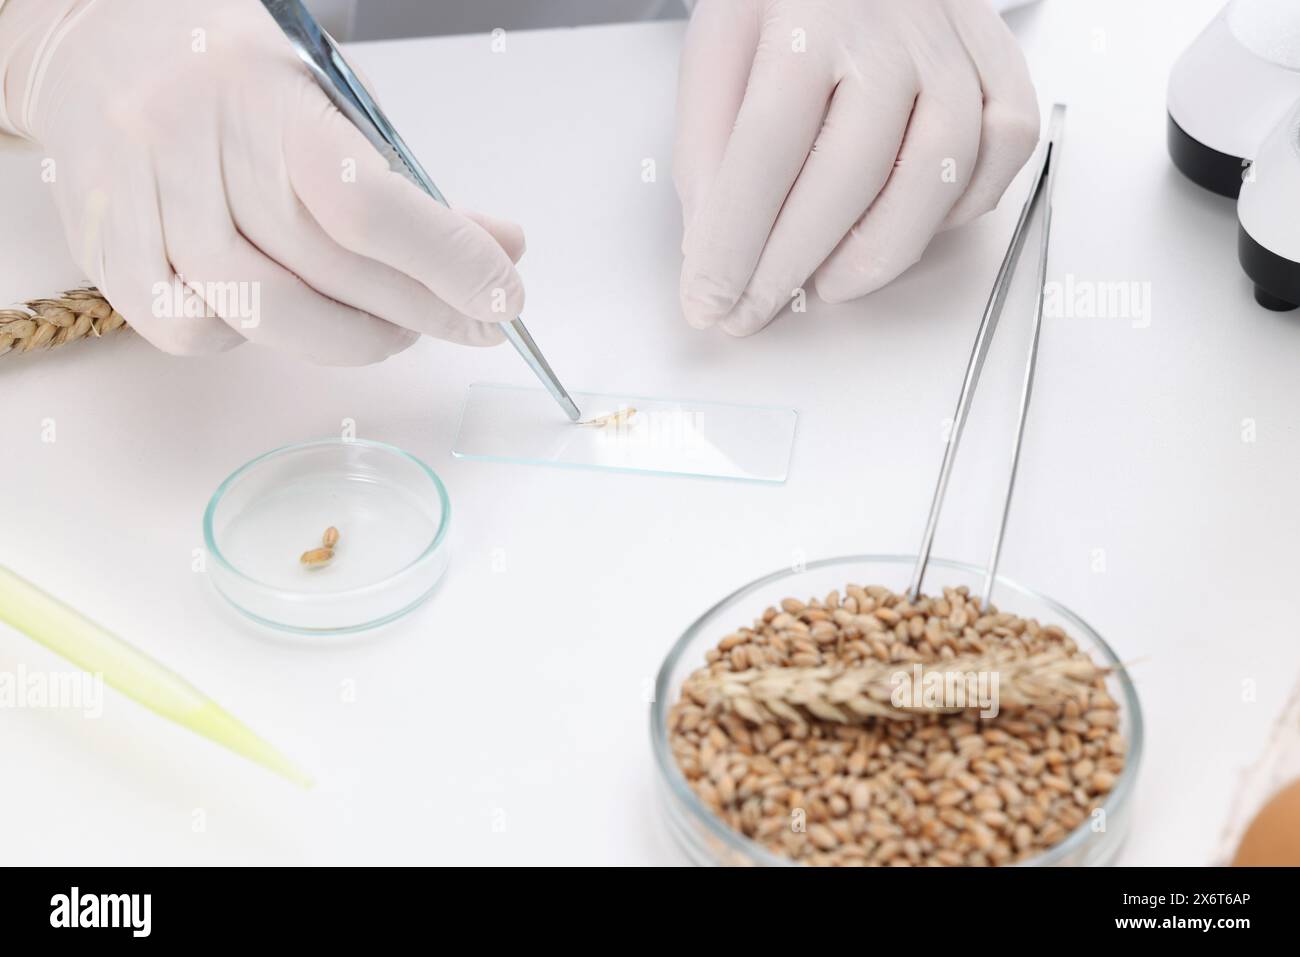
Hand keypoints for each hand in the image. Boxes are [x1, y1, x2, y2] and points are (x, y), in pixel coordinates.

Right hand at [0, 0, 523, 363]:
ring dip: (350, 338)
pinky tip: (287, 312)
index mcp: (260, 89)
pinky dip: (256, 340)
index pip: (366, 201)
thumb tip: (500, 253)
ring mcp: (136, 197)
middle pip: (325, 267)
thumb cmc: (237, 74)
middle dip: (422, 310)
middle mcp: (187, 138)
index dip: (446, 262)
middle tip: (472, 322)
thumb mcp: (331, 98)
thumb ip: (411, 181)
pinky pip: (195, 331)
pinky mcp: (104, 249)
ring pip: (261, 312)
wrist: (97, 35)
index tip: (503, 299)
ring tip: (392, 329)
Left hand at [673, 0, 1039, 335]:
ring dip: (878, 253)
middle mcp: (891, 31)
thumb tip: (712, 247)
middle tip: (752, 311)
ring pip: (939, 174)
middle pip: (849, 175)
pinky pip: (1003, 151)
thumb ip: (706, 145)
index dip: (735, 244)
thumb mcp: (717, 48)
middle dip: (791, 266)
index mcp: (805, 19)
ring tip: (827, 283)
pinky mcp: (1000, 65)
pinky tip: (904, 226)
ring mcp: (955, 49)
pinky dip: (959, 209)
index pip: (765, 153)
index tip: (710, 301)